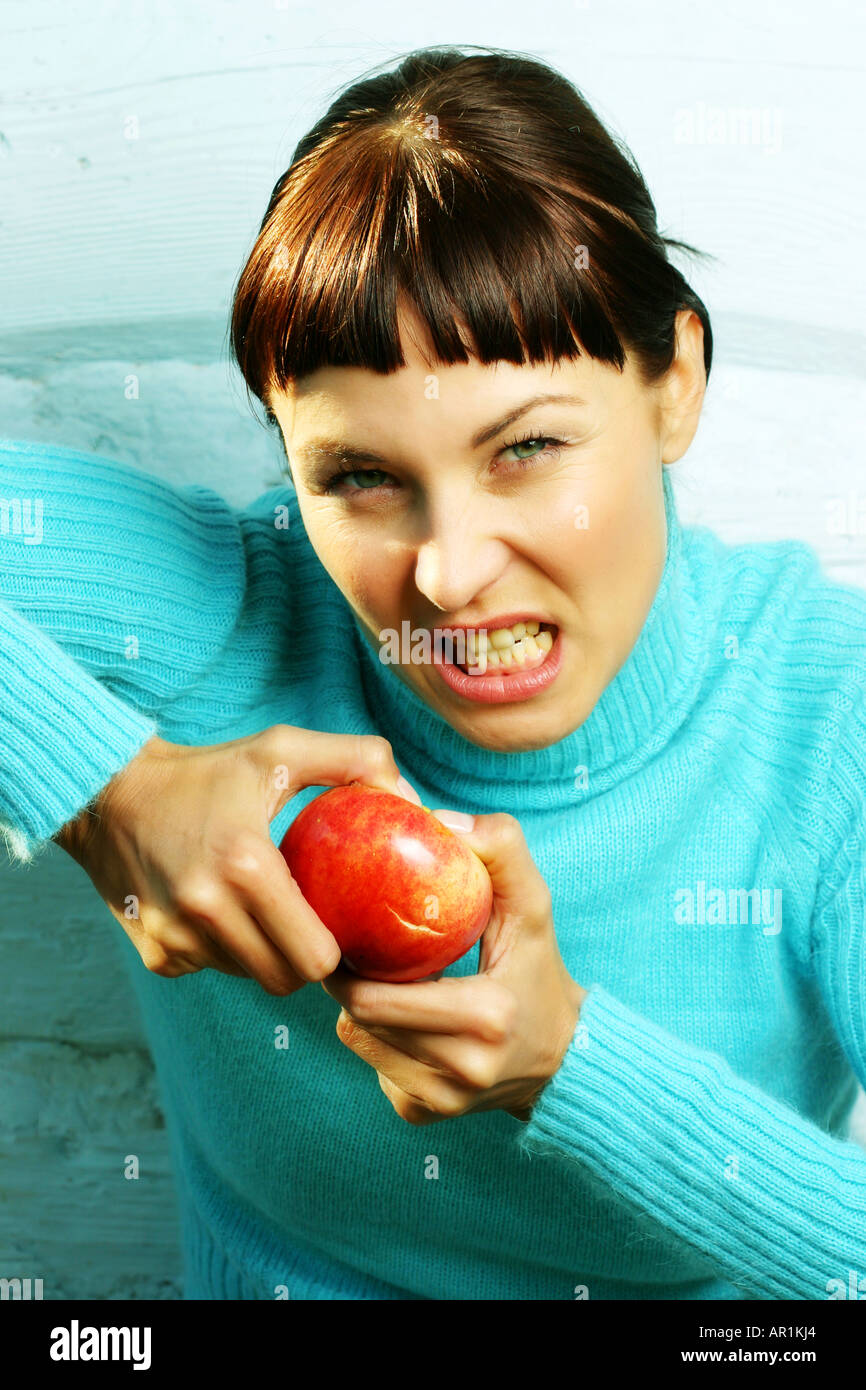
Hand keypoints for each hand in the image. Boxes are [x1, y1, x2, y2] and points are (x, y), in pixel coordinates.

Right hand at [53, 727, 421, 995]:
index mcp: (245, 864)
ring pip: (247, 976)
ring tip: (263, 908)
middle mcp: (205, 910)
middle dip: (304, 959)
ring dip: (263, 953)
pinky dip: (223, 949)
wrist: (109, 792)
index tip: (340, 922)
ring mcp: (175, 938)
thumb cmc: (207, 771)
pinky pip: (210, 970)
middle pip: (284, 981)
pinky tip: (221, 910)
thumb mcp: (281, 749)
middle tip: (311, 924)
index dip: (336, 948)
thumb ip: (357, 759)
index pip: (314, 957)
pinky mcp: (154, 952)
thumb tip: (413, 800)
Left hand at [323, 810, 586, 1123]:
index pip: (375, 998)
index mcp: (486, 1016)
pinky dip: (379, 1044)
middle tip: (350, 949)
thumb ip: (501, 849)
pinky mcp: (429, 1116)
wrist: (567, 1055)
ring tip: (383, 980)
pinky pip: (375, 1072)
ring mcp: (444, 1100)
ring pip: (359, 1045)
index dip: (349, 963)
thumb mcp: (533, 906)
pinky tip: (404, 1022)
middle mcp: (464, 1068)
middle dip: (348, 982)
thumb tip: (439, 818)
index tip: (347, 930)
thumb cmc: (539, 968)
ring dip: (361, 1011)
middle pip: (359, 1020)